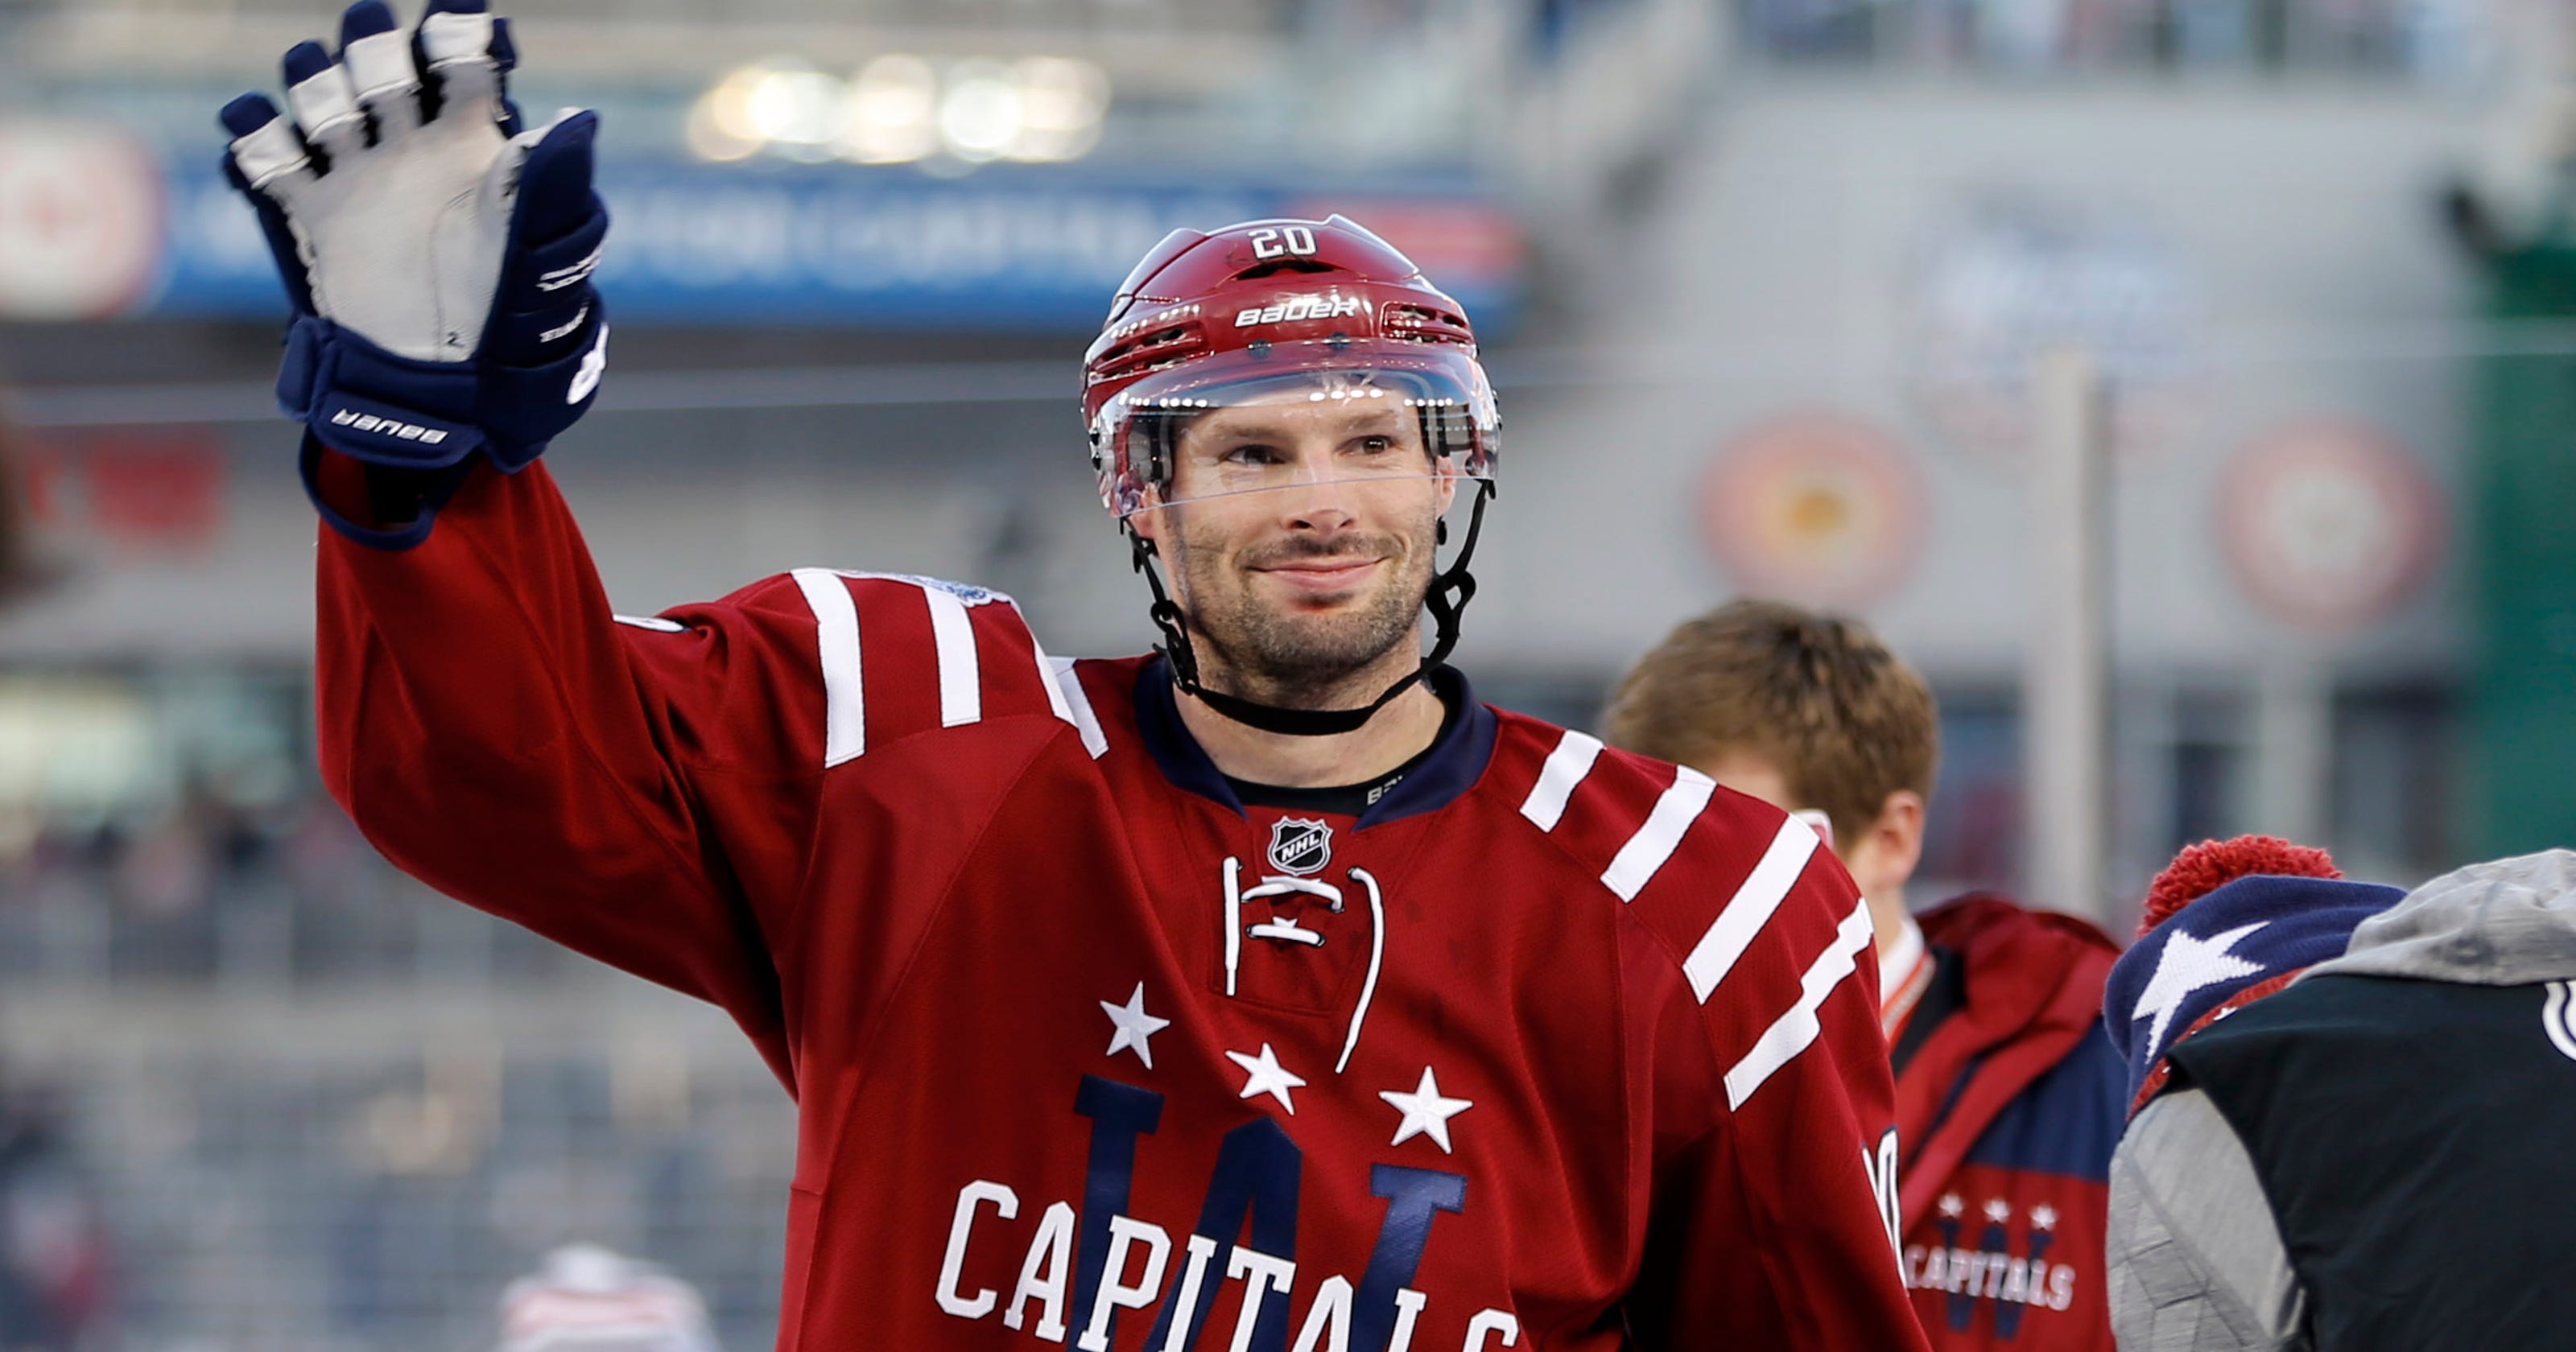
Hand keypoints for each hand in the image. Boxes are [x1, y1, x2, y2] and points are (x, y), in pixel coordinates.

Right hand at [219, 0, 606, 499]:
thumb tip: (579, 119)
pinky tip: (260, 134)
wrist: (450, 385)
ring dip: (317, 85)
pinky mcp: (314, 215)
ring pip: (321, 94)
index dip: (454, 30)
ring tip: (336, 123)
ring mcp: (360, 176)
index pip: (460, 58)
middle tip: (382, 78)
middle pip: (379, 62)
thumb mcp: (538, 247)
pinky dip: (255, 135)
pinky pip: (269, 157)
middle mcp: (414, 147)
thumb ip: (552, 182)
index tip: (454, 31)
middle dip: (371, 48)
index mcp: (475, 142)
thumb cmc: (514, 318)